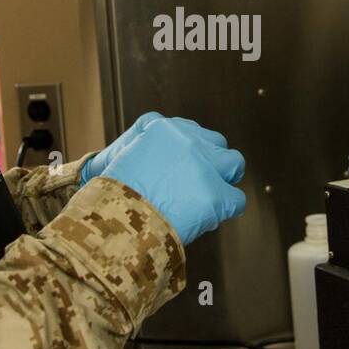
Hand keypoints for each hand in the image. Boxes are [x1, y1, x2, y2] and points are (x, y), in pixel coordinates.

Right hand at [100, 118, 245, 244]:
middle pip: (214, 141)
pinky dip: (226, 210)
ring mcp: (204, 166)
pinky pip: (236, 199)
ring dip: (225, 178)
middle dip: (210, 161)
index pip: (188, 131)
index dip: (188, 152)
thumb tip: (160, 162)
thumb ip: (143, 149)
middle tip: (201, 182)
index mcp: (162, 127)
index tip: (182, 166)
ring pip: (233, 162)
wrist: (114, 221)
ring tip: (214, 194)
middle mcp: (187, 140)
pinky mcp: (215, 194)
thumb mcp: (121, 158)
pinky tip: (209, 218)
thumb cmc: (111, 198)